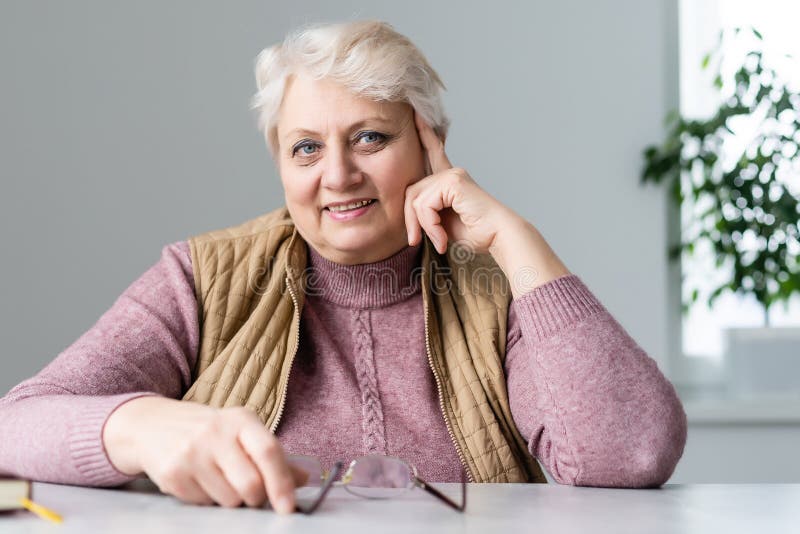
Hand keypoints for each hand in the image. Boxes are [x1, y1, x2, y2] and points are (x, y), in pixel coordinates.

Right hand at [103, 396, 307, 512]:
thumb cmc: (209, 433)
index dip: (282, 483)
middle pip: (250, 485)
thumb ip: (273, 456)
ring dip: (229, 500)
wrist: (152, 426)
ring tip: (217, 479)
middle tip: (248, 493)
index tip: (288, 507)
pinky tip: (197, 480)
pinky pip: (202, 504)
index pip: (269, 452)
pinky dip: (205, 500)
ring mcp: (191, 452)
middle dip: (255, 499)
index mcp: (241, 419)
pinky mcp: (172, 472)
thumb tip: (304, 479)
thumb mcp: (242, 433)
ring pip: (228, 500)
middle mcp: (216, 432)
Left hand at [404, 110, 515, 254]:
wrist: (497, 237)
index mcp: (450, 181)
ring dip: (423, 225)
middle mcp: (451, 173)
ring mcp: (452, 175)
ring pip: (416, 199)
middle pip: (412, 190)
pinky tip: (442, 236)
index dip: (425, 134)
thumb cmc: (475, 233)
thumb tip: (410, 218)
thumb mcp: (443, 223)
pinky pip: (425, 204)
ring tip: (438, 240)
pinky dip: (430, 224)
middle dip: (410, 218)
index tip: (416, 114)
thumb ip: (427, 214)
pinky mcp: (453, 182)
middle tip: (415, 240)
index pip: (434, 153)